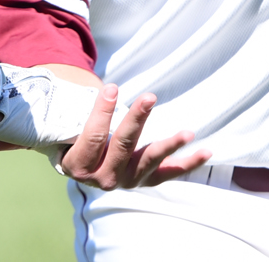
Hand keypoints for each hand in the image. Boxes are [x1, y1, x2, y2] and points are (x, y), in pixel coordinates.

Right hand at [48, 84, 209, 189]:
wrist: (81, 164)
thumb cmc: (71, 136)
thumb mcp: (62, 127)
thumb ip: (67, 113)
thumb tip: (66, 98)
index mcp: (78, 166)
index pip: (91, 139)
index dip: (101, 113)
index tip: (112, 86)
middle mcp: (103, 179)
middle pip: (122, 147)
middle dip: (136, 121)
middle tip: (150, 97)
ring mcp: (127, 181)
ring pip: (148, 161)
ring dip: (169, 145)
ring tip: (187, 132)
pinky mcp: (145, 180)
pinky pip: (168, 173)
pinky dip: (187, 163)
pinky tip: (206, 152)